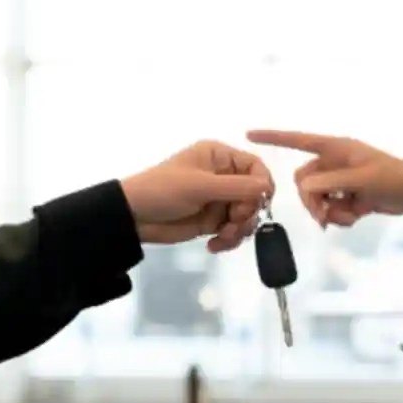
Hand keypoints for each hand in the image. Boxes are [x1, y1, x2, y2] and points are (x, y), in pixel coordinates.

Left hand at [121, 140, 273, 249]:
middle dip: (247, 212)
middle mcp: (223, 176)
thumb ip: (238, 187)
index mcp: (219, 157)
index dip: (262, 185)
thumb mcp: (201, 185)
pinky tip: (213, 245)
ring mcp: (219, 200)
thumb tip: (269, 188)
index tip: (258, 203)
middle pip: (254, 194)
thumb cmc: (164, 190)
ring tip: (222, 237)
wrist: (134, 217)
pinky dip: (229, 239)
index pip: (256, 167)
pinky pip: (234, 230)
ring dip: (239, 229)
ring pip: (247, 215)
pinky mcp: (213, 220)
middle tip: (232, 221)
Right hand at [245, 130, 402, 228]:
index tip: (249, 135)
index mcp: (336, 148)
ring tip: (349, 217)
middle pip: (305, 182)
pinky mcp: (349, 197)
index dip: (274, 137)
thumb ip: (329, 183)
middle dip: (312, 201)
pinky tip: (356, 217)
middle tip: (325, 217)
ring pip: (317, 199)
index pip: (299, 140)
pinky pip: (331, 208)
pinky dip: (339, 217)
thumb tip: (304, 188)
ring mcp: (341, 181)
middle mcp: (335, 162)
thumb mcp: (361, 180)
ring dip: (328, 212)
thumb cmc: (393, 178)